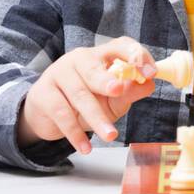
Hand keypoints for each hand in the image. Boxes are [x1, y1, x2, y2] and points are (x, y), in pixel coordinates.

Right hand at [17, 37, 158, 153]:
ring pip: (79, 95)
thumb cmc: (87, 102)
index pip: (120, 45)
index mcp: (102, 54)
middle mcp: (79, 58)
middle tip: (118, 91)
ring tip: (111, 136)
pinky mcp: (42, 93)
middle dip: (107, 81)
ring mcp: (58, 73)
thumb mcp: (113, 99)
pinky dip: (75, 132)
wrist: (49, 115)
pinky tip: (85, 147)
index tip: (150, 73)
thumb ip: (129, 92)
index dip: (136, 56)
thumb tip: (149, 85)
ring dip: (96, 117)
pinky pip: (61, 113)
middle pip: (94, 69)